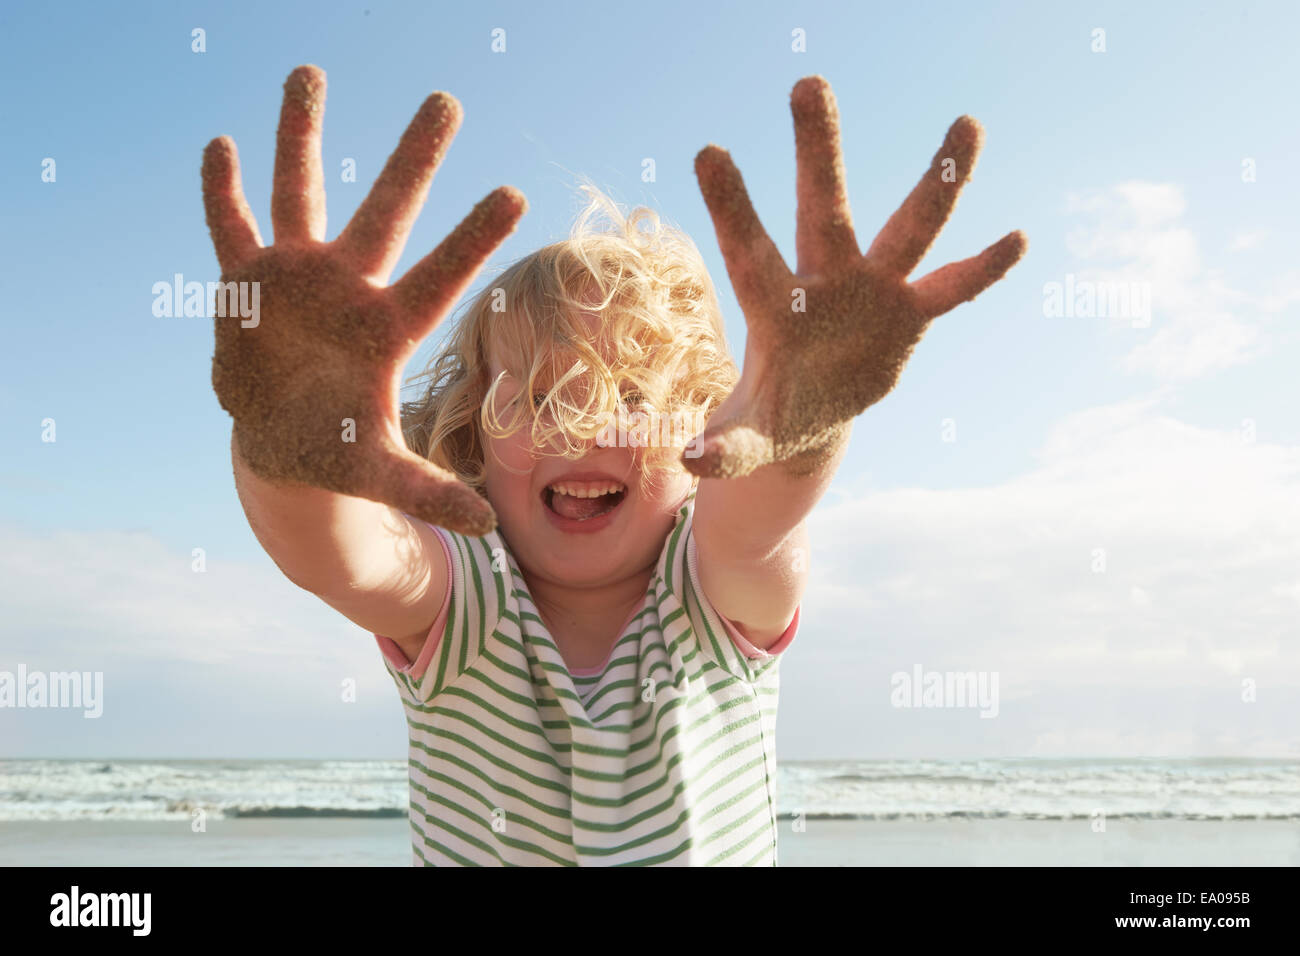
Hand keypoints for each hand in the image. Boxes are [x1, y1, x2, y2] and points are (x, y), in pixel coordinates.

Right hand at [202, 65, 524, 534]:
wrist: (283, 440)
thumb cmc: (339, 448)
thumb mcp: (379, 473)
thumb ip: (427, 491)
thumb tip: (487, 527)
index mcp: (388, 328)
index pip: (438, 276)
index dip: (471, 238)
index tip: (515, 192)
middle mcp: (349, 288)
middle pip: (386, 212)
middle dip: (413, 158)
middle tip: (447, 100)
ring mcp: (297, 276)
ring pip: (300, 192)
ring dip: (300, 135)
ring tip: (310, 72)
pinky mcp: (247, 280)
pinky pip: (230, 226)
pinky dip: (222, 191)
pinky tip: (218, 144)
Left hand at [685, 75, 1026, 478]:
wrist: (811, 415)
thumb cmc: (770, 415)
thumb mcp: (747, 437)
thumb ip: (725, 448)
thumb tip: (692, 461)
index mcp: (774, 307)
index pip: (749, 251)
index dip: (732, 207)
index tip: (708, 151)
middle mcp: (825, 282)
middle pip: (822, 210)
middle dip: (817, 153)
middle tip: (809, 82)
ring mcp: (873, 291)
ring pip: (909, 228)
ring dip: (939, 181)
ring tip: (970, 123)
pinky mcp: (911, 314)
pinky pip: (953, 287)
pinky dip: (981, 269)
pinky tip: (1018, 237)